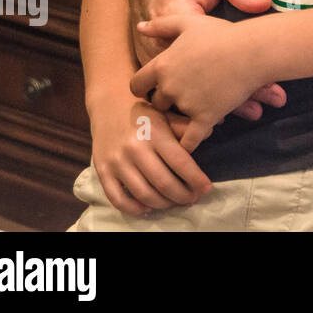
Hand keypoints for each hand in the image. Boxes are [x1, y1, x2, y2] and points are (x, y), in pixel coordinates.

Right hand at [86, 92, 212, 215]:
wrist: (109, 104)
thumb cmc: (145, 111)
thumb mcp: (166, 113)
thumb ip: (184, 127)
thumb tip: (210, 131)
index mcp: (155, 133)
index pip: (180, 162)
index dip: (195, 179)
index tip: (207, 188)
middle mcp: (135, 149)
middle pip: (163, 182)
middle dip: (182, 195)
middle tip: (193, 199)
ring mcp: (117, 162)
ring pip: (143, 194)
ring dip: (163, 204)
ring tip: (175, 202)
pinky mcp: (102, 171)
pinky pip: (117, 198)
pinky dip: (134, 208)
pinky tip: (148, 207)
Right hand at [127, 0, 286, 119]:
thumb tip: (262, 3)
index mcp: (173, 16)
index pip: (211, 54)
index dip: (241, 70)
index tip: (269, 84)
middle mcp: (158, 44)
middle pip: (198, 80)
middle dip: (234, 94)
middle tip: (269, 102)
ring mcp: (153, 54)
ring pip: (186, 91)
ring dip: (218, 103)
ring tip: (255, 110)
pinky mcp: (154, 58)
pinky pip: (174, 86)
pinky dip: (197, 100)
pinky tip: (222, 112)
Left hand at [130, 15, 268, 150]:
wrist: (252, 51)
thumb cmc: (222, 34)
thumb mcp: (188, 22)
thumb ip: (161, 25)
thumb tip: (139, 27)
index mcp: (162, 65)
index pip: (136, 85)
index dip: (144, 88)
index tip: (153, 89)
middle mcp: (169, 87)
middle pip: (156, 104)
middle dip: (165, 102)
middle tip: (179, 99)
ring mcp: (186, 104)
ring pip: (172, 121)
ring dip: (178, 120)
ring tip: (190, 114)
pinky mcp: (204, 118)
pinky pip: (188, 140)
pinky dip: (186, 146)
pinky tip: (187, 147)